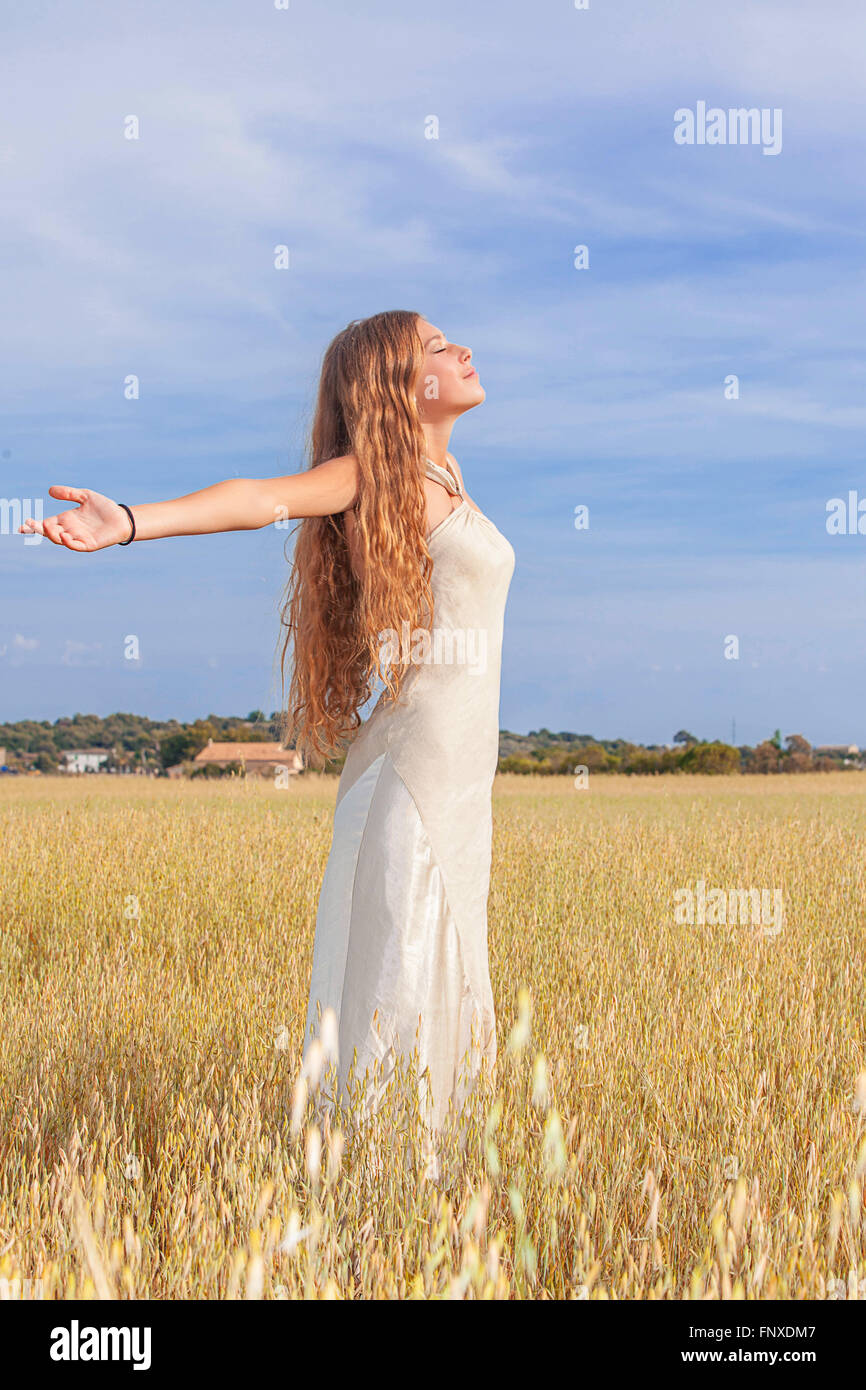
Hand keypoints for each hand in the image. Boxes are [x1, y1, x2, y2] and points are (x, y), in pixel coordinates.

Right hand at [18, 486, 133, 550]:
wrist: (122, 517)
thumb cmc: (104, 507)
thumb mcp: (84, 496)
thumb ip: (69, 493)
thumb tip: (50, 490)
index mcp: (66, 520)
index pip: (46, 524)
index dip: (35, 525)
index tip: (24, 524)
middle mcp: (69, 530)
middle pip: (49, 533)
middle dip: (38, 530)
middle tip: (30, 524)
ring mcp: (78, 538)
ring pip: (60, 540)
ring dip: (52, 535)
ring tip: (47, 528)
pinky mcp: (88, 544)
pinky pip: (76, 546)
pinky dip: (69, 542)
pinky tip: (65, 536)